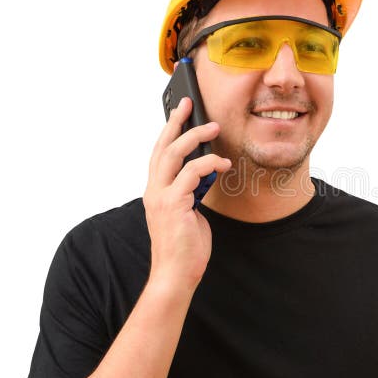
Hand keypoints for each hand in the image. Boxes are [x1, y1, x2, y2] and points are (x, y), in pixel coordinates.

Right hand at [143, 97, 231, 292]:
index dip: (169, 130)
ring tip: (214, 128)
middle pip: (162, 146)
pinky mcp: (174, 204)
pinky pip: (192, 174)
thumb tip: (206, 170)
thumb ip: (192, 190)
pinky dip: (209, 164)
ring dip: (195, 137)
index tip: (180, 110)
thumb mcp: (189, 211)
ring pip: (174, 155)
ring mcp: (161, 197)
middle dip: (177, 122)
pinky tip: (223, 164)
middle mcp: (154, 190)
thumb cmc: (185, 246)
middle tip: (191, 104)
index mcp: (156, 191)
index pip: (160, 153)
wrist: (176, 274)